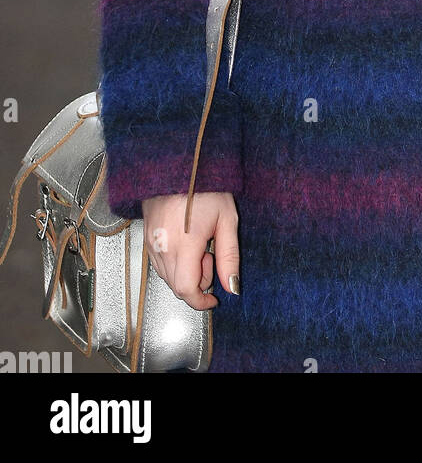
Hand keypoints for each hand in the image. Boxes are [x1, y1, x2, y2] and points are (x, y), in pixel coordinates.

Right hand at [141, 192, 238, 309]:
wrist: (179, 164)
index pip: (186, 289)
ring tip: (200, 244)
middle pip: (177, 286)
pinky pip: (159, 263)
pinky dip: (174, 264)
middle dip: (197, 282)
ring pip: (167, 276)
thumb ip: (229, 256)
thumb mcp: (227, 219)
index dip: (200, 301)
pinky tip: (186, 243)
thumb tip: (231, 286)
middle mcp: (162, 248)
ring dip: (185, 272)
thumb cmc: (205, 186)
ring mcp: (151, 243)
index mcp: (183, 245)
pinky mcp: (146, 238)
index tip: (213, 299)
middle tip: (211, 255)